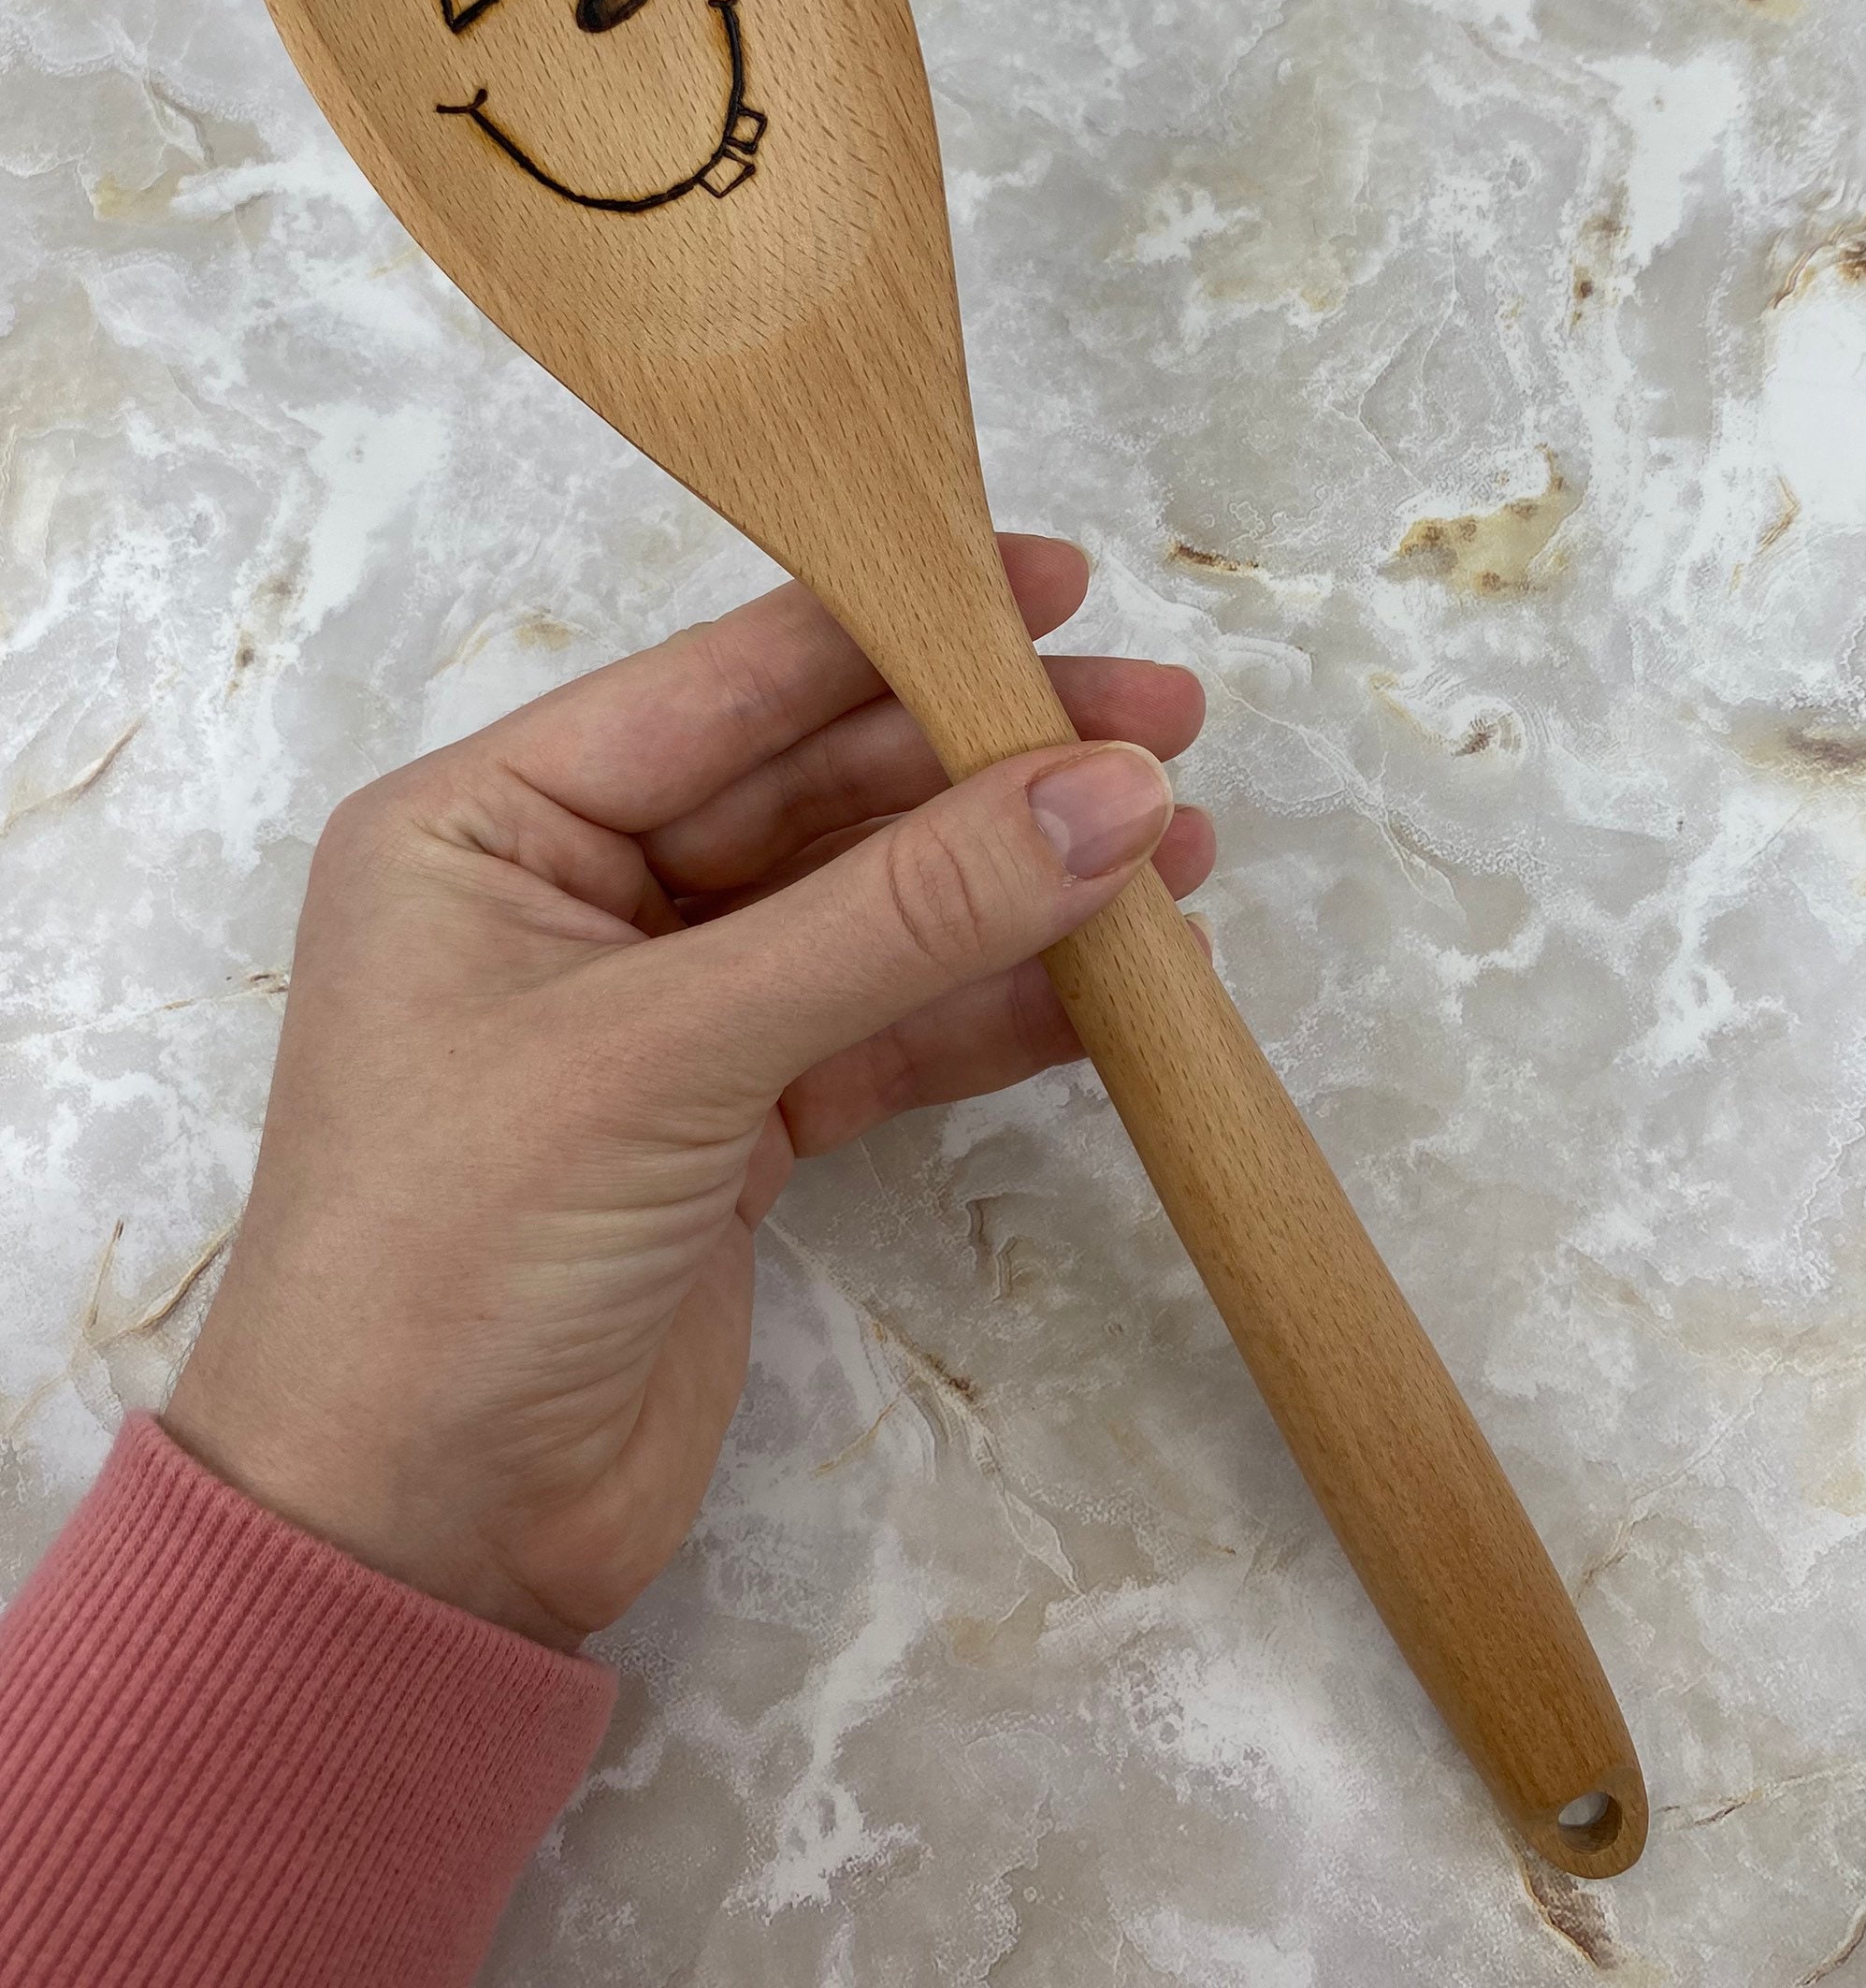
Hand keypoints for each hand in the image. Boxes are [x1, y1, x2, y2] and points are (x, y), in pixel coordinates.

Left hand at [164, 537, 1210, 1648]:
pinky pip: (889, 1027)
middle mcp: (577, 893)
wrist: (410, 1549)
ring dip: (1022, 885)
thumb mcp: (673, 1052)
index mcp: (493, 821)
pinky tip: (1124, 982)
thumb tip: (1115, 792)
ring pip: (874, 908)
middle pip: (819, 788)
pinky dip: (1001, 1006)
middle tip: (1170, 725)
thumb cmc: (464, 1251)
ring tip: (1192, 851)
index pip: (726, 684)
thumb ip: (901, 915)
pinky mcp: (736, 1124)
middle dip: (989, 762)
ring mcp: (667, 1012)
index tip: (1060, 581)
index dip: (894, 622)